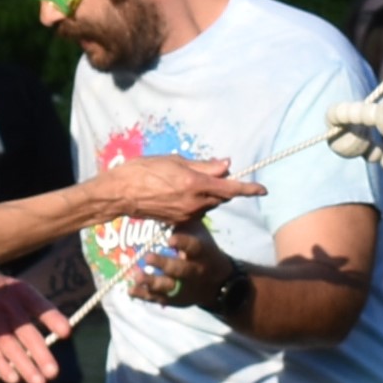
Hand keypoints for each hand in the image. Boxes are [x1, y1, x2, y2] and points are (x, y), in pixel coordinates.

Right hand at [0, 272, 64, 382]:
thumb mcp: (14, 286)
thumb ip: (34, 306)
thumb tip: (63, 331)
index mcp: (20, 291)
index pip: (39, 305)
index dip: (52, 318)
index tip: (67, 332)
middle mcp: (6, 305)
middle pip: (25, 332)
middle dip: (40, 353)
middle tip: (54, 373)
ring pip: (9, 346)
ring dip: (25, 366)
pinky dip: (1, 365)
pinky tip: (13, 379)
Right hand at [83, 153, 260, 228]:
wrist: (119, 194)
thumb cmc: (144, 170)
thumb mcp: (175, 161)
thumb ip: (204, 165)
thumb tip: (226, 164)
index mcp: (195, 184)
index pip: (230, 188)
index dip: (249, 188)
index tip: (263, 189)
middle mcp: (195, 202)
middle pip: (221, 196)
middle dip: (223, 186)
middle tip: (213, 172)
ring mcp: (187, 214)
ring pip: (209, 203)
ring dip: (208, 193)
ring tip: (187, 180)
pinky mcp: (179, 221)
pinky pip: (196, 210)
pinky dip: (196, 200)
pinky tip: (179, 192)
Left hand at [134, 223, 238, 311]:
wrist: (218, 281)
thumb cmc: (203, 250)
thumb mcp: (199, 233)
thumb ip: (183, 222)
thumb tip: (164, 204)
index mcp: (201, 252)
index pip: (194, 247)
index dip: (183, 243)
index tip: (170, 239)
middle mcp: (194, 271)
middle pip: (180, 269)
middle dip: (164, 264)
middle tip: (148, 257)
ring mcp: (184, 287)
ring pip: (169, 287)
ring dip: (152, 282)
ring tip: (137, 276)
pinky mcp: (175, 299)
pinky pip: (158, 298)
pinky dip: (144, 295)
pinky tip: (130, 290)